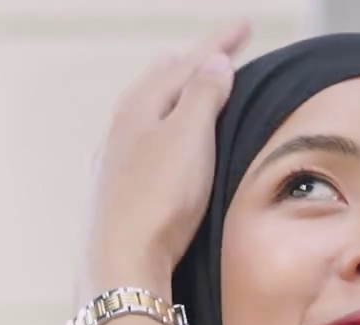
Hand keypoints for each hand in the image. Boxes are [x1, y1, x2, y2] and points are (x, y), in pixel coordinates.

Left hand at [83, 20, 253, 295]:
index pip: (187, 63)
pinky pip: (142, 141)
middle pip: (160, 80)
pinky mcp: (117, 191)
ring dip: (173, 94)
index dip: (219, 43)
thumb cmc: (158, 200)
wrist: (122, 262)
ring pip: (147, 111)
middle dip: (191, 62)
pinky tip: (164, 144)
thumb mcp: (189, 137)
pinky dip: (163, 126)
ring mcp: (115, 160)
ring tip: (191, 90)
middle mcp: (121, 128)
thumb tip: (213, 61)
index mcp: (140, 106)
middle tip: (217, 51)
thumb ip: (203, 95)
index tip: (244, 26)